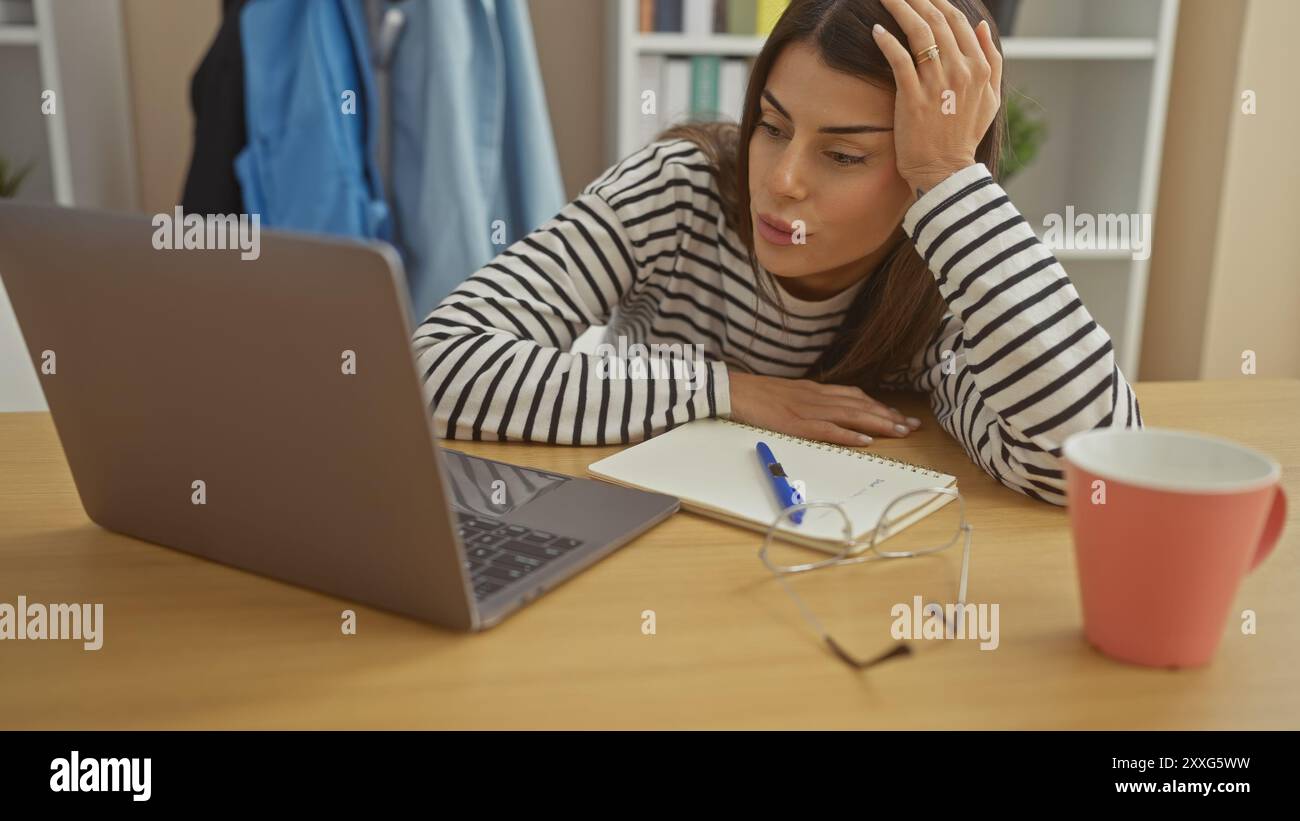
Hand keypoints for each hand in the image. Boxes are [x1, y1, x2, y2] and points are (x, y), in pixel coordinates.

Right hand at [727, 371, 921, 445]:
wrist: (735, 390)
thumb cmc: (759, 394)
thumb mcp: (791, 392)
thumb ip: (812, 399)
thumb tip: (831, 409)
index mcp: (816, 390)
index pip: (856, 397)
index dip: (880, 406)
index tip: (900, 415)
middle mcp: (818, 397)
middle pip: (861, 406)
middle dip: (889, 416)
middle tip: (913, 426)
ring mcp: (808, 409)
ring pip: (851, 416)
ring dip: (878, 424)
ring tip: (900, 432)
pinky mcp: (796, 423)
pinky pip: (827, 430)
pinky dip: (847, 435)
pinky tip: (864, 441)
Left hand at [872, 0, 1001, 194]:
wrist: (944, 171)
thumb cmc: (963, 136)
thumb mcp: (990, 98)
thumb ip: (991, 60)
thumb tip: (981, 26)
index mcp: (979, 67)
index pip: (957, 21)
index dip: (937, 2)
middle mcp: (960, 70)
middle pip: (936, 21)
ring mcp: (936, 83)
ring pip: (918, 33)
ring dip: (900, 9)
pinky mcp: (913, 97)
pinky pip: (899, 59)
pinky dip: (887, 41)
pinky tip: (876, 30)